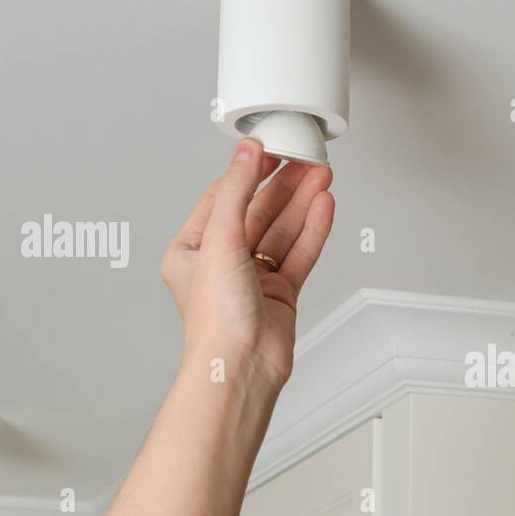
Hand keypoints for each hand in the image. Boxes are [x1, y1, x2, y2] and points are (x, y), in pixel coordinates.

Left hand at [161, 138, 334, 391]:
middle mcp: (222, 262)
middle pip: (258, 211)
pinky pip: (299, 253)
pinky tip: (323, 207)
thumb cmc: (215, 320)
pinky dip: (312, 230)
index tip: (269, 149)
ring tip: (321, 177)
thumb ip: (235, 192)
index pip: (222, 197)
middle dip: (284, 185)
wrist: (241, 366)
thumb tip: (245, 154)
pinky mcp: (281, 293)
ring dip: (302, 204)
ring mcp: (253, 278)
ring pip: (282, 231)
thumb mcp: (219, 240)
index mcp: (191, 249)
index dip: (247, 171)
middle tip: (306, 160)